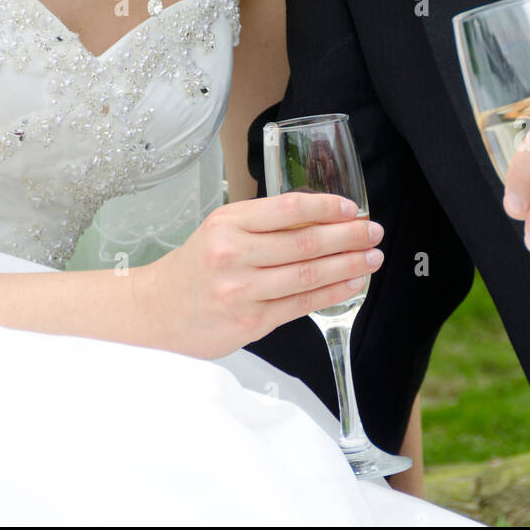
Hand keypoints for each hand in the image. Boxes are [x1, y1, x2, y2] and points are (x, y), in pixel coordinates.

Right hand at [132, 192, 383, 358]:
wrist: (156, 312)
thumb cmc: (195, 267)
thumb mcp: (221, 229)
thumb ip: (263, 223)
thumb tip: (320, 217)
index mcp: (229, 222)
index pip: (288, 208)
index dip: (327, 208)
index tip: (353, 209)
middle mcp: (234, 253)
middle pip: (304, 242)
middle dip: (347, 236)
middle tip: (374, 232)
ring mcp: (242, 290)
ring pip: (307, 274)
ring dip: (348, 265)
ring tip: (372, 258)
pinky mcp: (250, 322)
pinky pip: (301, 304)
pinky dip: (332, 293)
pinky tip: (352, 284)